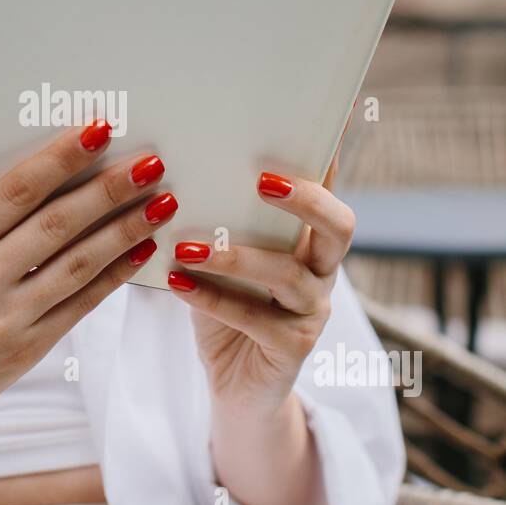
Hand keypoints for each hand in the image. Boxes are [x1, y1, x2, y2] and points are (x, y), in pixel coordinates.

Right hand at [0, 119, 177, 447]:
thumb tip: (50, 186)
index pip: (15, 191)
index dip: (61, 158)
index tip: (98, 132)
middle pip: (56, 225)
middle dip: (109, 190)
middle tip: (150, 163)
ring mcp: (3, 320)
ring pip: (78, 264)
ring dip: (125, 229)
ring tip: (160, 201)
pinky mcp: (23, 351)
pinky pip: (80, 305)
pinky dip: (113, 274)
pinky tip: (139, 250)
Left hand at [167, 142, 354, 414]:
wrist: (235, 389)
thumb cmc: (225, 309)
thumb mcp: (217, 260)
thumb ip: (214, 220)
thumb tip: (165, 165)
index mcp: (308, 239)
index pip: (327, 187)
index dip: (329, 155)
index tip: (328, 115)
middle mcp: (322, 270)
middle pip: (340, 225)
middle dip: (306, 199)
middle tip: (261, 180)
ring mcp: (313, 311)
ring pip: (288, 274)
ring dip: (236, 255)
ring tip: (188, 246)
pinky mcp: (293, 348)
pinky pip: (256, 319)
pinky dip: (213, 299)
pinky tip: (177, 284)